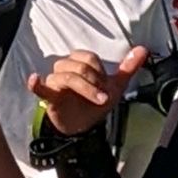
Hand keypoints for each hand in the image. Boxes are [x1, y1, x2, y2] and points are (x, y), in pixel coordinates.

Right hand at [29, 43, 148, 138]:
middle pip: (78, 66)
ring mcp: (56, 82)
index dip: (99, 72)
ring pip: (65, 76)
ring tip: (93, 99)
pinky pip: (40, 87)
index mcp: (81, 64)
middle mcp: (66, 69)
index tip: (105, 88)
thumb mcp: (114, 86)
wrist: (83, 127)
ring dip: (82, 88)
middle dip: (93, 82)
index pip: (89, 58)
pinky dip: (36, 83)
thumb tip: (142, 50)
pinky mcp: (49, 96)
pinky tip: (34, 80)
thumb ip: (127, 68)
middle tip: (101, 96)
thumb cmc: (94, 102)